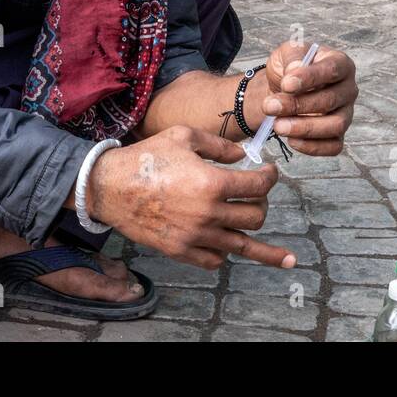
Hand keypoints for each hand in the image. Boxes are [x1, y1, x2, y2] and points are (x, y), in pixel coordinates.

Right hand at [86, 125, 295, 270]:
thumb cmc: (146, 156)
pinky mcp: (181, 250)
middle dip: (261, 202)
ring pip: (242, 244)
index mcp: (211, 183)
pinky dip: (225, 252)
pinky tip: (230, 247)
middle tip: (255, 194)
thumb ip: (218, 145)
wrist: (109, 186)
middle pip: (255, 215)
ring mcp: (195, 236)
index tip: (269, 172)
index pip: (258, 185)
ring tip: (287, 259)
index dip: (270, 177)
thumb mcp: (184, 136)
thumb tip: (242, 157)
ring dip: (263, 246)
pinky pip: (215, 259)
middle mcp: (208, 213)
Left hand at [259, 42, 356, 155]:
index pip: (331, 70)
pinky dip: (312, 146)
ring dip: (305, 128)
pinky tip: (291, 139)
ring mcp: (346, 114)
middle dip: (297, 105)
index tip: (286, 84)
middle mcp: (348, 89)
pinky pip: (333, 146)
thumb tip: (295, 69)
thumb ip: (292, 56)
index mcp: (340, 63)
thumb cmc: (290, 67)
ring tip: (278, 126)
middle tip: (269, 106)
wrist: (283, 88)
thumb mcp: (287, 52)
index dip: (309, 78)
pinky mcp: (338, 135)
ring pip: (335, 126)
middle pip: (330, 100)